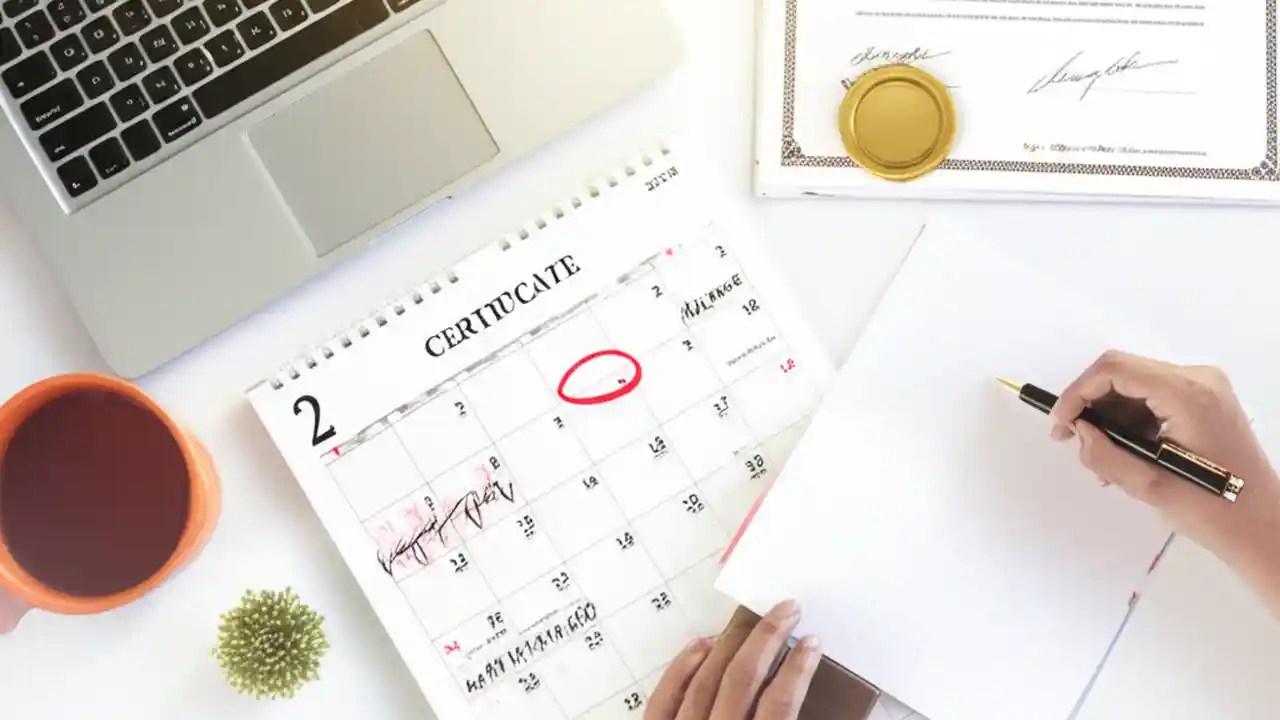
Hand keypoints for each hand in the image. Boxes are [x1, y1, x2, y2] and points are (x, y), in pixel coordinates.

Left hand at [646, 600, 820, 719]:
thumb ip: (784, 714)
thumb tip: (799, 678)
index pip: (780, 704)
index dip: (798, 670)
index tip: (811, 642)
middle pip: (741, 680)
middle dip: (767, 639)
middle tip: (787, 611)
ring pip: (705, 680)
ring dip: (731, 645)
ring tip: (753, 623)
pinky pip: (665, 697)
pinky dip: (683, 666)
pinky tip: (702, 644)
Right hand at [1049, 351, 1279, 613]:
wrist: (1265, 527)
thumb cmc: (1213, 510)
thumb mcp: (1150, 486)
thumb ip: (1105, 454)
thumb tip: (1080, 429)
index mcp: (1188, 393)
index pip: (1115, 369)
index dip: (1078, 392)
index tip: (1061, 425)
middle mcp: (1199, 379)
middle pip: (1124, 374)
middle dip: (1091, 406)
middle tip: (1072, 442)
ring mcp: (1206, 389)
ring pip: (1136, 387)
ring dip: (1110, 418)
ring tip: (1102, 460)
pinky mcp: (1207, 402)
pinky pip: (1155, 400)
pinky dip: (1132, 422)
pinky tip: (1125, 455)